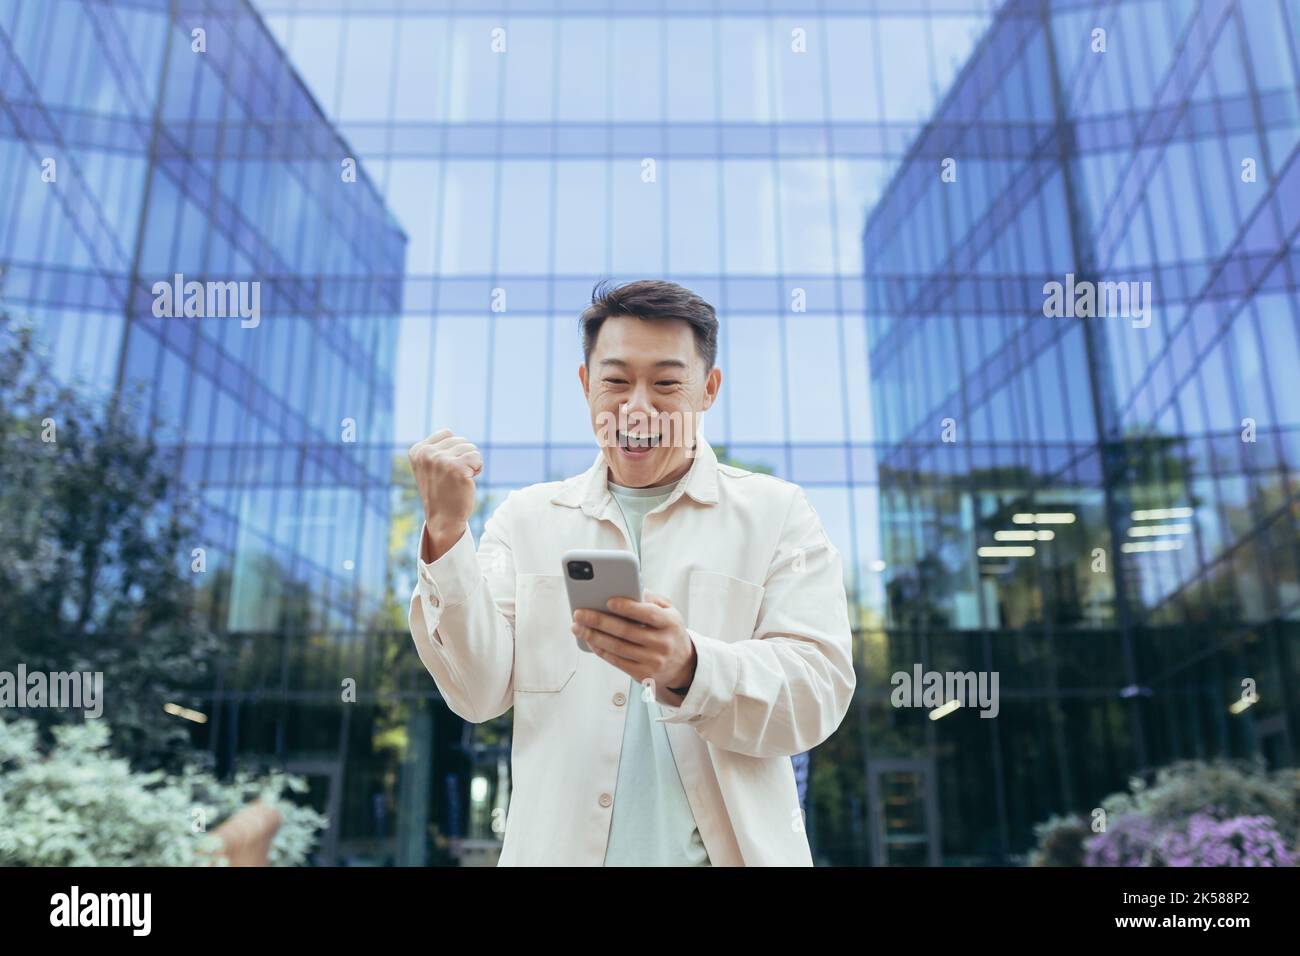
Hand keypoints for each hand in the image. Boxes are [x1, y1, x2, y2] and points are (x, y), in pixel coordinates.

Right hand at [407, 428, 481, 560]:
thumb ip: (435, 449)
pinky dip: (478, 469)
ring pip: (471, 448)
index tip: (446, 469)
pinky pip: (477, 457)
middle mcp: (426, 453)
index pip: (447, 434)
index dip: (454, 450)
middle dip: (464, 457)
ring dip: (471, 464)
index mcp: (418, 450)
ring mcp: (441, 460)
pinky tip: (468, 481)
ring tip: (460, 479)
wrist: (443, 518)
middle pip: (461, 440)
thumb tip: (449, 433)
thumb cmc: (441, 491)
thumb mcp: (429, 467)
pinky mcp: (456, 468)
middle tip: (454, 477)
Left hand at [571, 592, 695, 703]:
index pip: (648, 614)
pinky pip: (616, 661)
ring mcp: (652, 661)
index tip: (608, 601)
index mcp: (670, 623)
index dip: (628, 607)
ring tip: (577, 627)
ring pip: (617, 647)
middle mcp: (662, 643)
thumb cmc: (670, 632)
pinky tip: (589, 640)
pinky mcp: (642, 674)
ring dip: (593, 636)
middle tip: (579, 613)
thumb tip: (631, 588)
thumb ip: (652, 599)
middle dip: (599, 621)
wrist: (683, 666)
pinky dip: (600, 650)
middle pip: (626, 631)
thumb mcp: (670, 612)